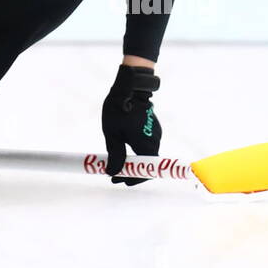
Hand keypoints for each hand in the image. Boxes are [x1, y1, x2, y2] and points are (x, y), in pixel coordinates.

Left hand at [101, 64, 160, 185]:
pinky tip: (124, 147)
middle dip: (132, 170)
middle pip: (147, 163)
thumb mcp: (112, 134)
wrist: (131, 86)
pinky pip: (146, 144)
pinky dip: (137, 149)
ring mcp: (155, 132)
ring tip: (117, 160)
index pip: (146, 170)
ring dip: (134, 159)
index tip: (120, 181)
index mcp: (146, 145)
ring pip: (146, 153)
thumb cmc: (120, 109)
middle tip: (115, 173)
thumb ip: (115, 155)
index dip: (134, 179)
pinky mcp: (152, 126)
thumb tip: (112, 172)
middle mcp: (155, 140)